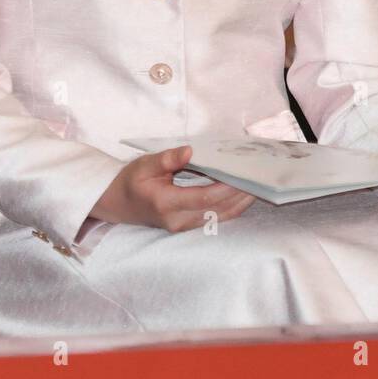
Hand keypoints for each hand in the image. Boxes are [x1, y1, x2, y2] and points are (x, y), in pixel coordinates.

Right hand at [91, 145, 256, 233]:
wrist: (117, 204)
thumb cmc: (130, 181)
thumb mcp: (143, 165)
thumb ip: (166, 159)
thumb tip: (189, 151)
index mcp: (165, 203)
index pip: (204, 197)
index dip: (226, 186)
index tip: (243, 172)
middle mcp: (177, 220)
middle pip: (218, 210)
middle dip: (241, 194)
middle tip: (261, 177)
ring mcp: (183, 227)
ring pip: (220, 217)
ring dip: (241, 202)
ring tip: (258, 184)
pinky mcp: (188, 227)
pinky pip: (216, 218)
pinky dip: (232, 206)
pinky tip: (243, 193)